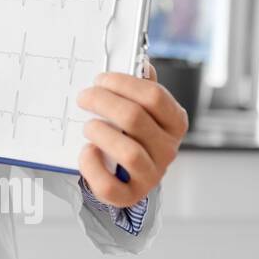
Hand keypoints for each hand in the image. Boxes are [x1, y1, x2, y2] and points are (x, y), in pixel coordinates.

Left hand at [76, 61, 188, 207]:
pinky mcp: (129, 195)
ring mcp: (151, 174)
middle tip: (84, 97)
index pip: (154, 96)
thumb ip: (142, 86)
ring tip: (88, 126)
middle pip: (135, 118)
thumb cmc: (131, 132)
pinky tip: (87, 151)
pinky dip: (92, 166)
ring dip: (100, 132)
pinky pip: (109, 184)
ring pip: (128, 152)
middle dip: (102, 101)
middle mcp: (167, 149)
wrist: (124, 172)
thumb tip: (141, 63)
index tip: (100, 79)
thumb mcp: (140, 107)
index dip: (123, 83)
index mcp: (174, 122)